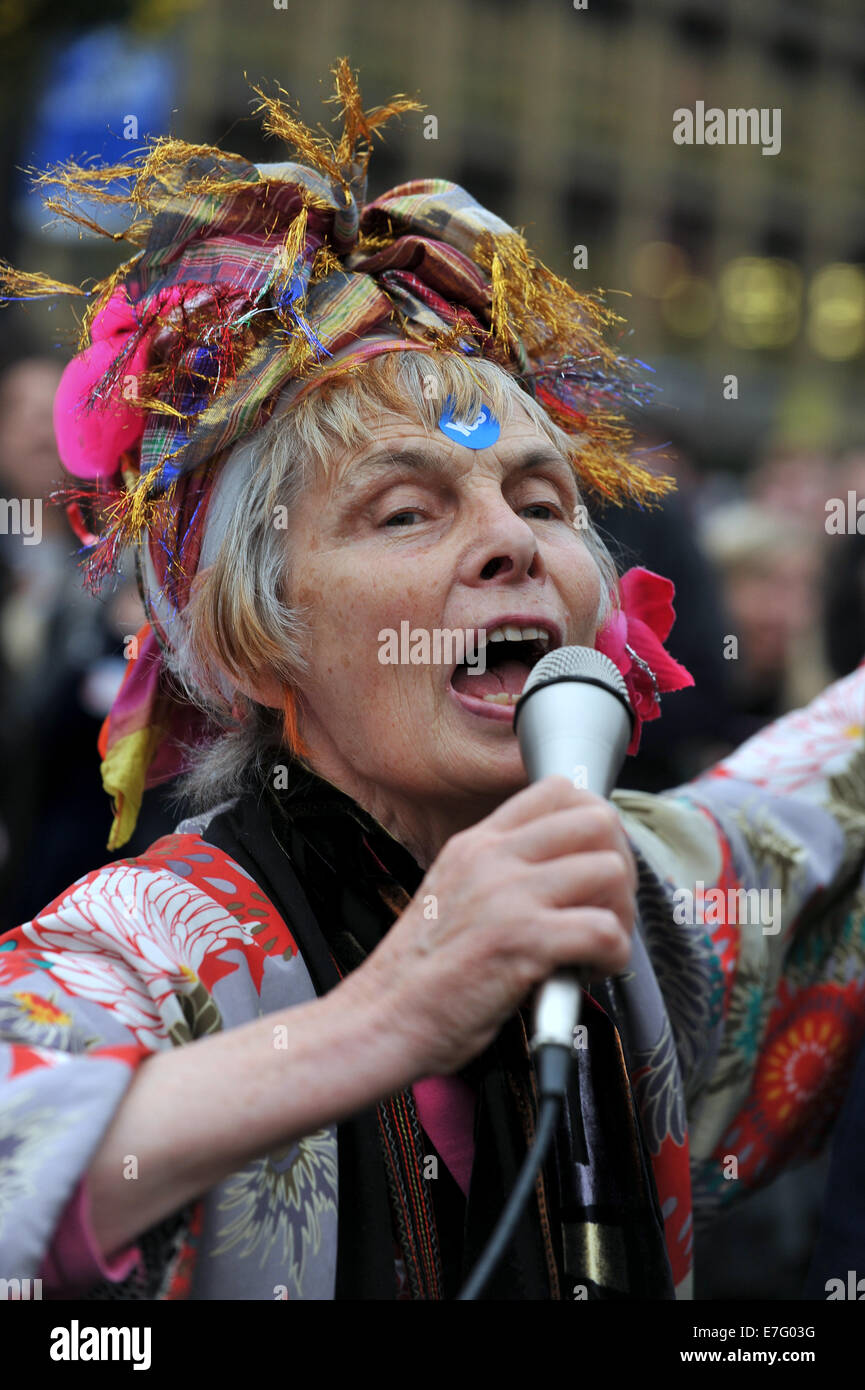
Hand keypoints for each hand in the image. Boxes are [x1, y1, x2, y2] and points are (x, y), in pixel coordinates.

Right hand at [343, 775, 636, 1077]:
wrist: (381, 1019)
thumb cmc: (419, 973)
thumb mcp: (453, 892)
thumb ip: (500, 872)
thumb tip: (566, 869)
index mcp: (477, 844)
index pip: (559, 790)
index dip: (595, 824)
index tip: (595, 862)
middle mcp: (493, 858)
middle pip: (598, 821)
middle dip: (620, 866)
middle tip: (607, 908)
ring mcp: (508, 896)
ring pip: (611, 872)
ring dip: (620, 914)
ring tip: (597, 945)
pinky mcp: (523, 941)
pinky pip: (606, 931)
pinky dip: (613, 956)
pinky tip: (588, 972)